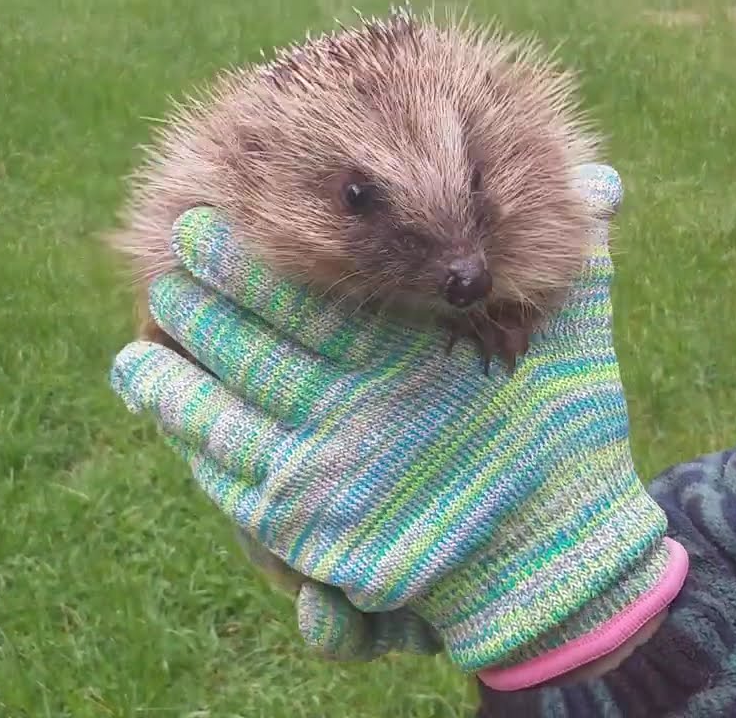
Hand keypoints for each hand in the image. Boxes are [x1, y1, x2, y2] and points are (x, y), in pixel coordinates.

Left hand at [110, 164, 685, 683]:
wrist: (554, 559)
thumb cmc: (564, 434)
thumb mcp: (577, 334)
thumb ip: (571, 253)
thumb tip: (601, 176)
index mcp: (400, 355)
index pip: (294, 293)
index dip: (236, 259)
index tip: (198, 229)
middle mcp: (350, 415)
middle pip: (242, 351)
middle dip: (192, 307)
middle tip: (162, 274)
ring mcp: (323, 483)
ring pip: (217, 422)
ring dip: (169, 383)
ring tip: (134, 358)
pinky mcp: (310, 537)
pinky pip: (232, 485)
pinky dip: (195, 451)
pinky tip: (176, 430)